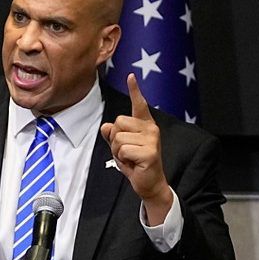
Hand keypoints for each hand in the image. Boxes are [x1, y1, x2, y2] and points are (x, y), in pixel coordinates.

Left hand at [100, 73, 172, 224]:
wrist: (148, 184)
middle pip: (118, 123)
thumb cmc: (135, 164)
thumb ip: (112, 135)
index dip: (135, 90)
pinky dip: (122, 159)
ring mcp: (152, 140)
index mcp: (145, 125)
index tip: (130, 76)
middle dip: (114, 139)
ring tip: (129, 158)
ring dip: (117, 151)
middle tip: (125, 152)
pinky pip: (122, 150)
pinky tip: (134, 164)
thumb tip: (106, 126)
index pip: (139, 105)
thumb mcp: (120, 148)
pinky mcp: (150, 152)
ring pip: (118, 137)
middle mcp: (151, 129)